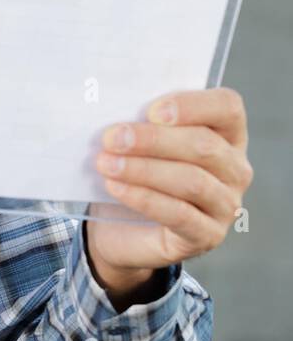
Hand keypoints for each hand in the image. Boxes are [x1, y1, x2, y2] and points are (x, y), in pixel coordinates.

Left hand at [85, 87, 252, 307]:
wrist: (121, 226)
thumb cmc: (134, 172)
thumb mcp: (137, 143)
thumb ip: (138, 123)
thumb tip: (114, 110)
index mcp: (226, 134)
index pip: (227, 107)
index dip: (193, 105)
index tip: (152, 111)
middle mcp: (234, 169)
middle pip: (204, 145)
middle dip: (153, 140)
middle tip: (111, 138)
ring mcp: (226, 205)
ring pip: (192, 181)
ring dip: (143, 169)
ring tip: (106, 163)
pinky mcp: (208, 235)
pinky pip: (179, 214)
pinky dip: (144, 198)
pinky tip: (115, 187)